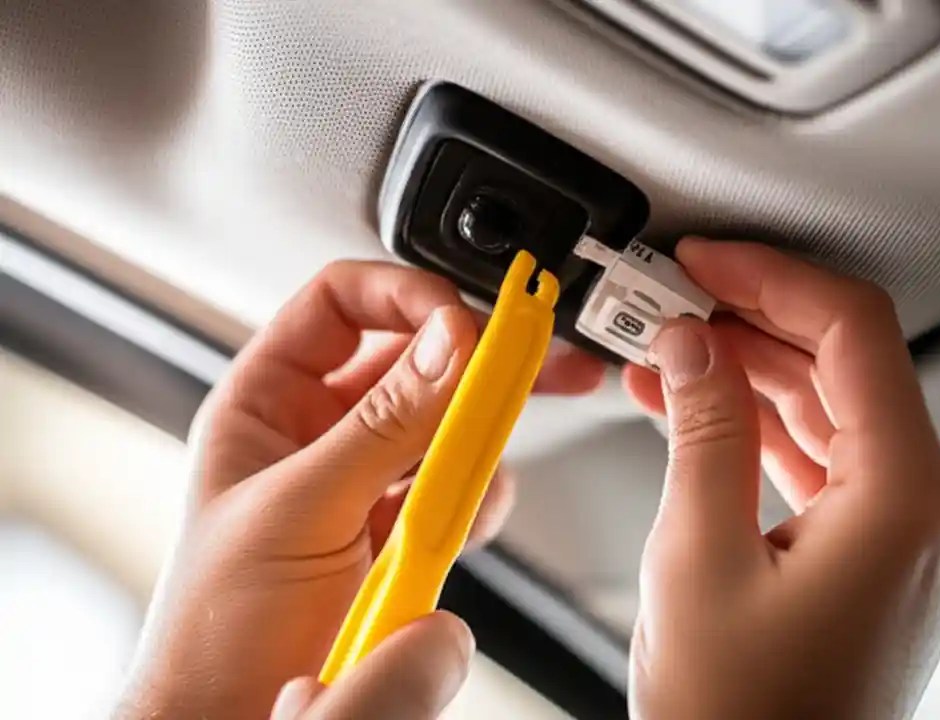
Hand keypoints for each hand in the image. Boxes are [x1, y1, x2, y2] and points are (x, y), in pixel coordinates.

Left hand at [116, 260, 603, 718]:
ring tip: (494, 448)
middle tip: (533, 354)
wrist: (232, 717)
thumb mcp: (302, 507)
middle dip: (474, 356)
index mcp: (268, 401)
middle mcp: (319, 430)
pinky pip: (459, 486)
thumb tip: (450, 345)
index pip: (341, 304)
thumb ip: (385, 423)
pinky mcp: (400, 528)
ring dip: (480, 432)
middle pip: (411, 358)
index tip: (464, 321)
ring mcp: (363, 480)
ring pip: (443, 422)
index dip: (405, 297)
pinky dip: (480, 494)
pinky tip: (472, 510)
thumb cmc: (220, 623)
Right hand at [623, 239, 939, 719]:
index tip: (707, 261)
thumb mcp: (699, 559)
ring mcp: (905, 540)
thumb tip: (691, 343)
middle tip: (668, 300)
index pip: (853, 334)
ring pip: (829, 415)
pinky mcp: (876, 561)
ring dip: (747, 376)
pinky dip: (759, 432)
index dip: (772, 279)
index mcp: (906, 502)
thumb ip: (702, 431)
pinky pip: (822, 466)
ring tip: (663, 348)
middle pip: (842, 369)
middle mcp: (926, 515)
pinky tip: (694, 408)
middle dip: (749, 325)